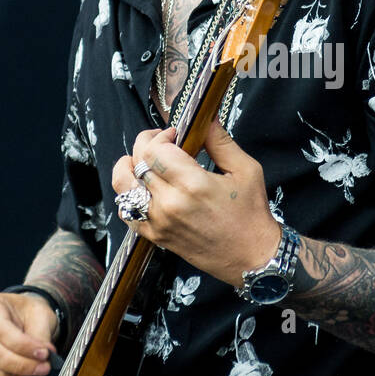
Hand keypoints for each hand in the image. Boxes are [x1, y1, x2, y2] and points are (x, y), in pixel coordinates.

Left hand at [111, 119, 282, 287]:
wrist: (251, 257)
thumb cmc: (252, 214)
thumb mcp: (246, 170)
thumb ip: (220, 141)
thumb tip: (205, 118)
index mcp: (193, 185)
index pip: (155, 149)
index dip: (161, 135)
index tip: (175, 134)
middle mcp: (170, 204)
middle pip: (137, 161)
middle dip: (146, 144)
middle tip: (164, 143)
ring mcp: (159, 222)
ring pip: (123, 184)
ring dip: (129, 166)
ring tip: (146, 162)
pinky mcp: (155, 236)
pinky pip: (126, 210)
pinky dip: (129, 194)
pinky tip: (145, 188)